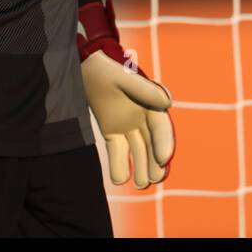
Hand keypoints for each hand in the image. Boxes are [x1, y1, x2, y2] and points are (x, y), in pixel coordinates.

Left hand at [77, 0, 174, 187]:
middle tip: (155, 179)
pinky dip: (120, 165)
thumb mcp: (123, 77)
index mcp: (150, 102)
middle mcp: (143, 116)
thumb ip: (143, 89)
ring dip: (141, 167)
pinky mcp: (112, 131)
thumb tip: (168, 103)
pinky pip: (118, 151)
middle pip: (152, 143)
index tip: (164, 159)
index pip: (161, 127)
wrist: (83, 67)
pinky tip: (120, 179)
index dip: (164, 143)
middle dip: (155, 162)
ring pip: (138, 150)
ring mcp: (128, 125)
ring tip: (142, 185)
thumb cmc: (105, 68)